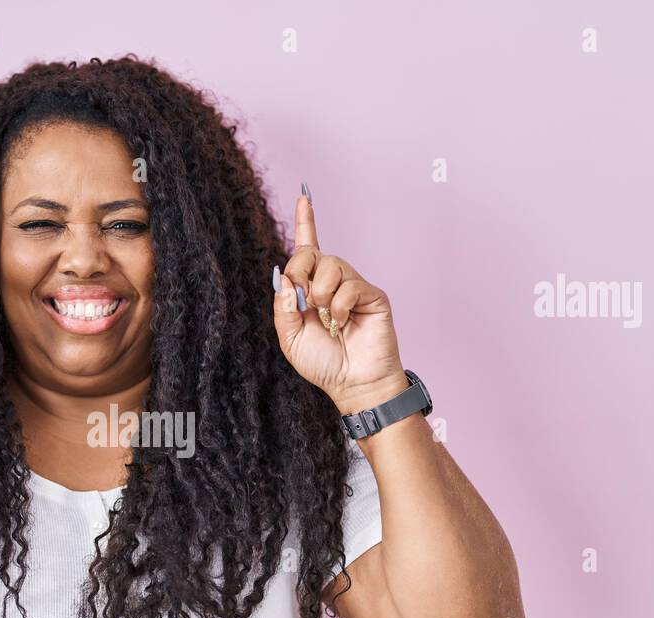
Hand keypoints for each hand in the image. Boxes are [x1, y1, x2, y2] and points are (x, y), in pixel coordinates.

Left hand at [272, 188, 408, 412]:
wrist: (353, 384)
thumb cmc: (323, 364)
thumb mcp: (290, 338)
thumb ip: (282, 307)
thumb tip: (284, 276)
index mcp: (310, 290)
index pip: (308, 250)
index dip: (306, 222)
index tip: (304, 196)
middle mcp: (333, 283)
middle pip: (312, 253)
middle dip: (300, 272)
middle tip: (305, 300)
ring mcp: (354, 287)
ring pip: (331, 265)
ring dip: (321, 294)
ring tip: (327, 318)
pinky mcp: (372, 295)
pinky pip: (349, 285)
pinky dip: (340, 307)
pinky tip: (344, 323)